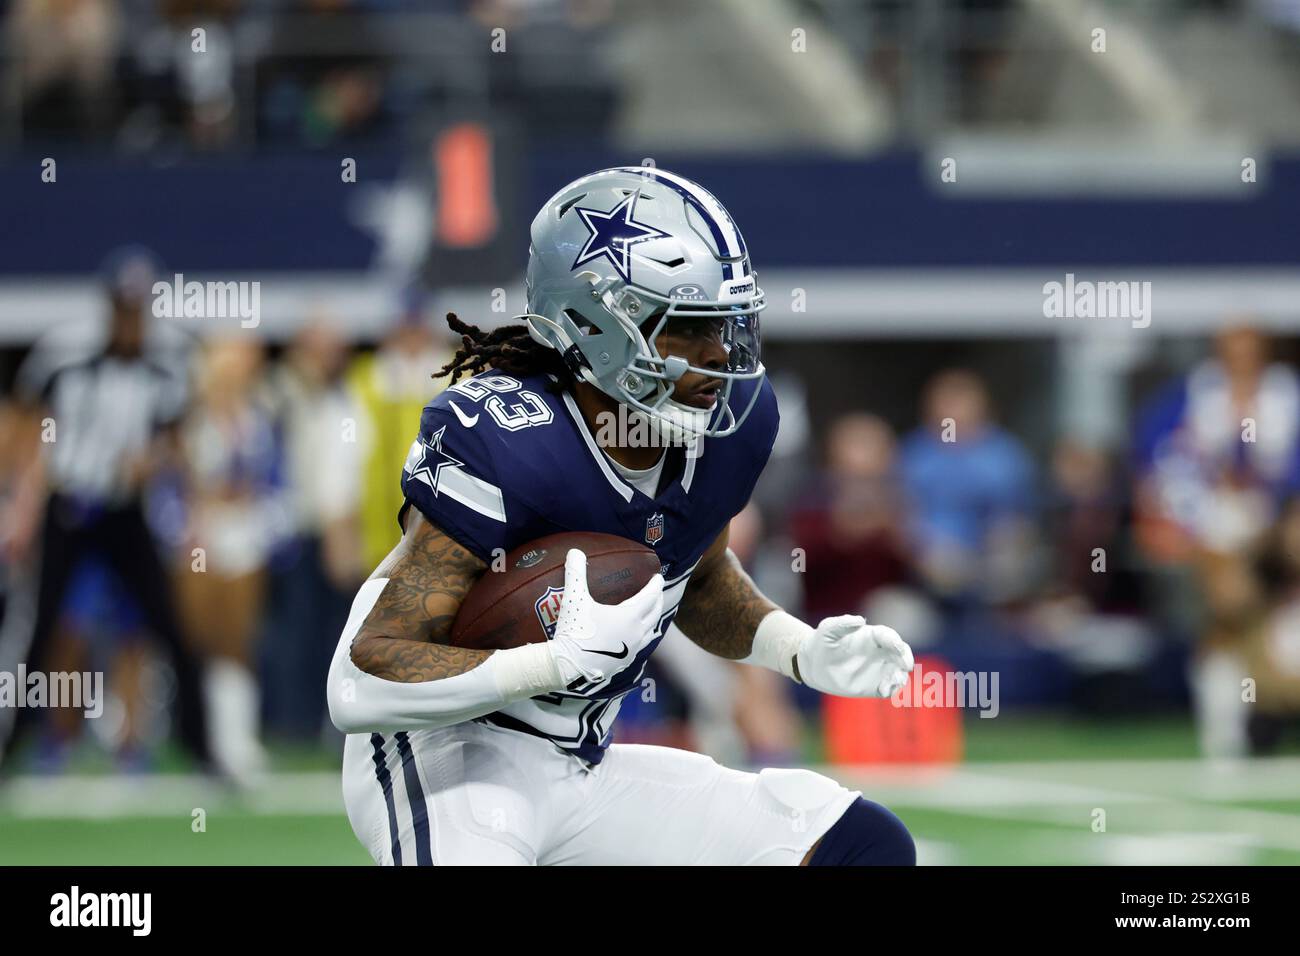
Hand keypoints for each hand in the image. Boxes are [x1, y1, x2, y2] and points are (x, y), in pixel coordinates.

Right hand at [546, 549, 663, 684]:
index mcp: (629, 616)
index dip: (655, 585)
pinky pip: (639, 647)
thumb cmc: (575, 631)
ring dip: (652, 620)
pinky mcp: (623, 664)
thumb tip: (574, 551)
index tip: (658, 577)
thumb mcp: (574, 599)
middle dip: (657, 601)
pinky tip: (633, 639)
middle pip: (655, 614)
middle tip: (656, 592)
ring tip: (650, 615)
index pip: (650, 596)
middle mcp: (636, 633)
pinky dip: (642, 638)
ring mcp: (631, 651)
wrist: (567, 667)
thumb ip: (576, 573)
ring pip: (650, 633)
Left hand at [796, 615, 913, 697]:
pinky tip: (884, 691)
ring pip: (899, 671)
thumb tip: (860, 620)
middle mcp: (880, 651)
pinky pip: (890, 688)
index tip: (897, 647)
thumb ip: (842, 624)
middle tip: (906, 665)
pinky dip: (892, 689)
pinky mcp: (876, 686)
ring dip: (901, 676)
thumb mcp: (828, 630)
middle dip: (906, 657)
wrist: (814, 665)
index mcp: (872, 636)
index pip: (888, 636)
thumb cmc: (822, 642)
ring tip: (895, 681)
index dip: (894, 641)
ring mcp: (880, 669)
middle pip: (901, 653)